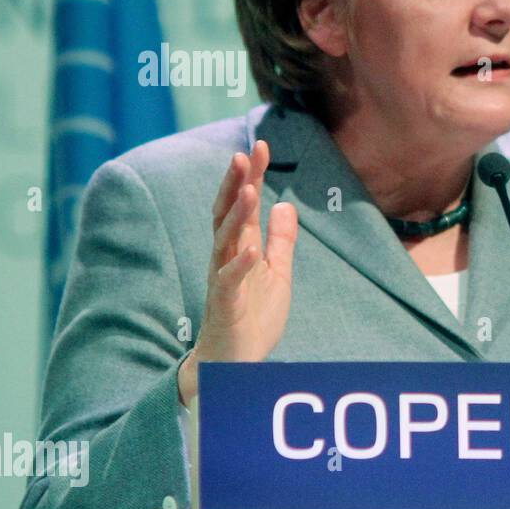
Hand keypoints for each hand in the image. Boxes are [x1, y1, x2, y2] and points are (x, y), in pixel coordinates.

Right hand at [177, 140, 298, 403]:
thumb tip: (286, 206)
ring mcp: (223, 280)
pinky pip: (229, 281)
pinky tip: (250, 248)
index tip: (261, 146)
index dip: (251, 176)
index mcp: (239, 248)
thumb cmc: (252, 317)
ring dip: (236, 215)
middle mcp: (226, 258)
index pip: (243, 205)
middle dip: (235, 184)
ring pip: (225, 241)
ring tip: (247, 190)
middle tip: (244, 153)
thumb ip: (280, 241)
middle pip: (227, 214)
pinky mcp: (225, 305)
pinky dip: (239, 264)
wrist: (235, 362)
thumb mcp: (276, 273)